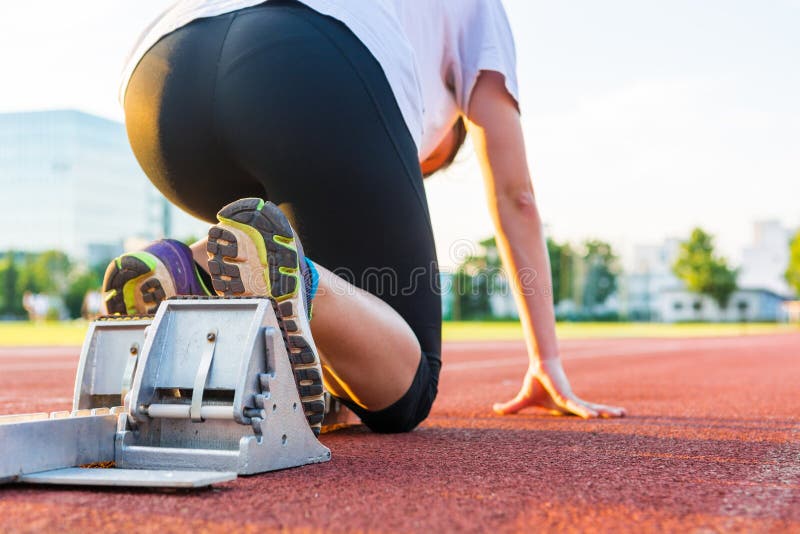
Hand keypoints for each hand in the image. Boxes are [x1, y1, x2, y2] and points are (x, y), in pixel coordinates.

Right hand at [493, 358, 625, 418]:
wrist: (536, 366)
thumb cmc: (534, 381)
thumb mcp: (523, 400)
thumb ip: (512, 408)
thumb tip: (493, 409)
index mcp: (564, 407)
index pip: (581, 414)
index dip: (592, 417)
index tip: (603, 423)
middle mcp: (571, 404)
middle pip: (592, 410)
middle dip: (607, 413)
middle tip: (624, 414)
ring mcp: (571, 400)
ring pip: (591, 408)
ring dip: (606, 412)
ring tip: (623, 413)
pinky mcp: (567, 396)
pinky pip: (578, 407)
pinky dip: (586, 412)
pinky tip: (595, 416)